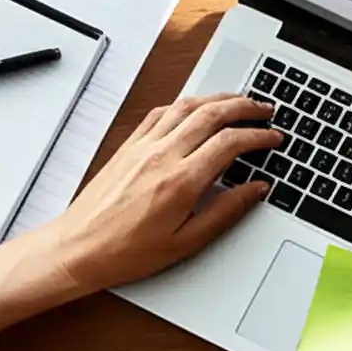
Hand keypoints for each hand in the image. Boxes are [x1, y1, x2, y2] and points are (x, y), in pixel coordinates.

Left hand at [38, 93, 280, 293]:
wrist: (79, 249)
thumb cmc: (127, 252)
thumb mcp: (186, 242)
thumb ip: (225, 211)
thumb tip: (255, 189)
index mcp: (181, 181)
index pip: (230, 143)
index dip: (258, 136)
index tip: (272, 138)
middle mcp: (162, 156)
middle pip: (212, 114)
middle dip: (245, 107)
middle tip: (264, 110)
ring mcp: (143, 147)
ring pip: (187, 106)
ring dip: (217, 98)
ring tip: (238, 101)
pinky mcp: (129, 146)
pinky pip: (161, 112)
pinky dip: (184, 104)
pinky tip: (195, 107)